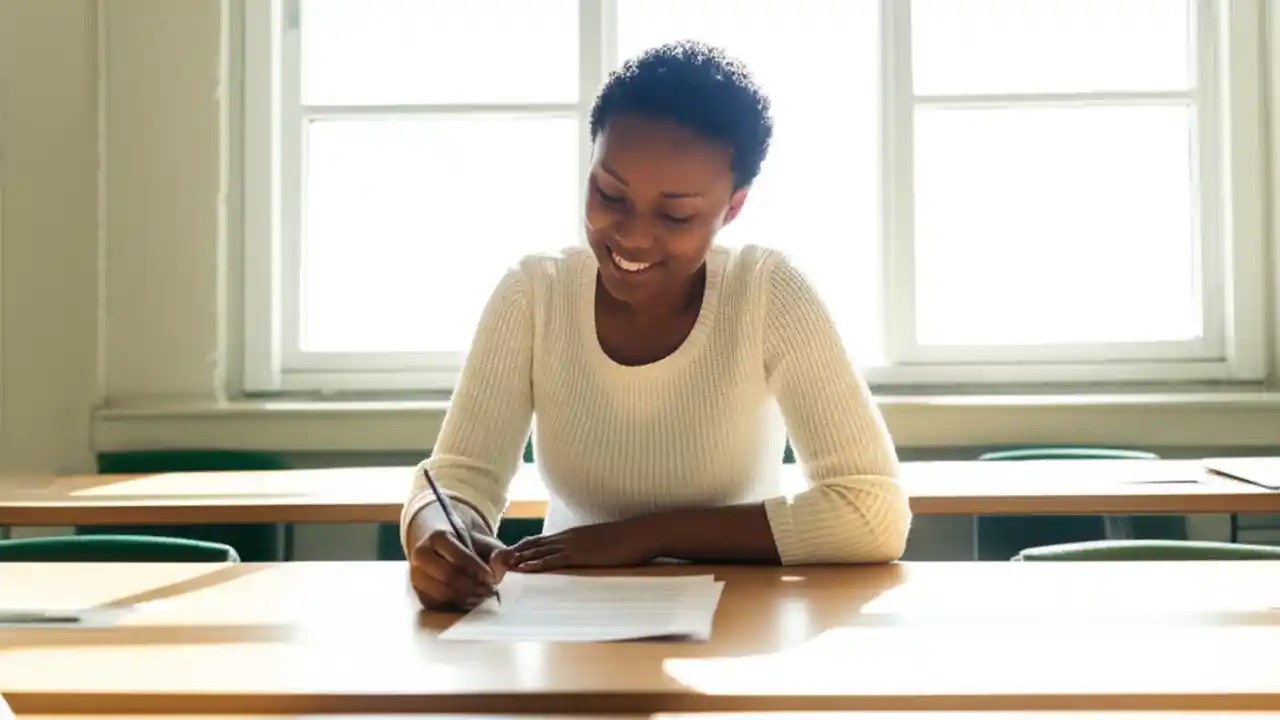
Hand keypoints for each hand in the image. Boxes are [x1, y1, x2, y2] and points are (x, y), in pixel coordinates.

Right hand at [408, 506, 510, 609]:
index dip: (476, 569)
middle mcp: (421, 555)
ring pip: (441, 593)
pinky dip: (456, 606)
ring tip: (482, 597)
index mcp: (437, 536)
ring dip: (465, 598)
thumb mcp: (484, 543)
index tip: (492, 578)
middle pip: (447, 576)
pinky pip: (437, 604)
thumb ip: (498, 553)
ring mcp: (417, 575)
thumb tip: (508, 561)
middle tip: (489, 591)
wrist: (445, 550)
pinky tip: (471, 602)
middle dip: (472, 586)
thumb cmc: (469, 547)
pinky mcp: (419, 592)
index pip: (457, 555)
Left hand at [506, 518, 656, 571]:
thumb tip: (586, 559)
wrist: (641, 534)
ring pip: (537, 551)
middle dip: (514, 553)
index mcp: (574, 534)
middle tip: (496, 562)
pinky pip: (551, 559)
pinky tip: (523, 570)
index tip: (510, 556)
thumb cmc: (628, 541)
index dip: (524, 548)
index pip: (542, 540)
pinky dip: (534, 564)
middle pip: (534, 544)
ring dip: (518, 559)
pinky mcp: (579, 554)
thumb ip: (591, 550)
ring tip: (501, 567)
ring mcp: (573, 544)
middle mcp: (568, 537)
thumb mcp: (604, 544)